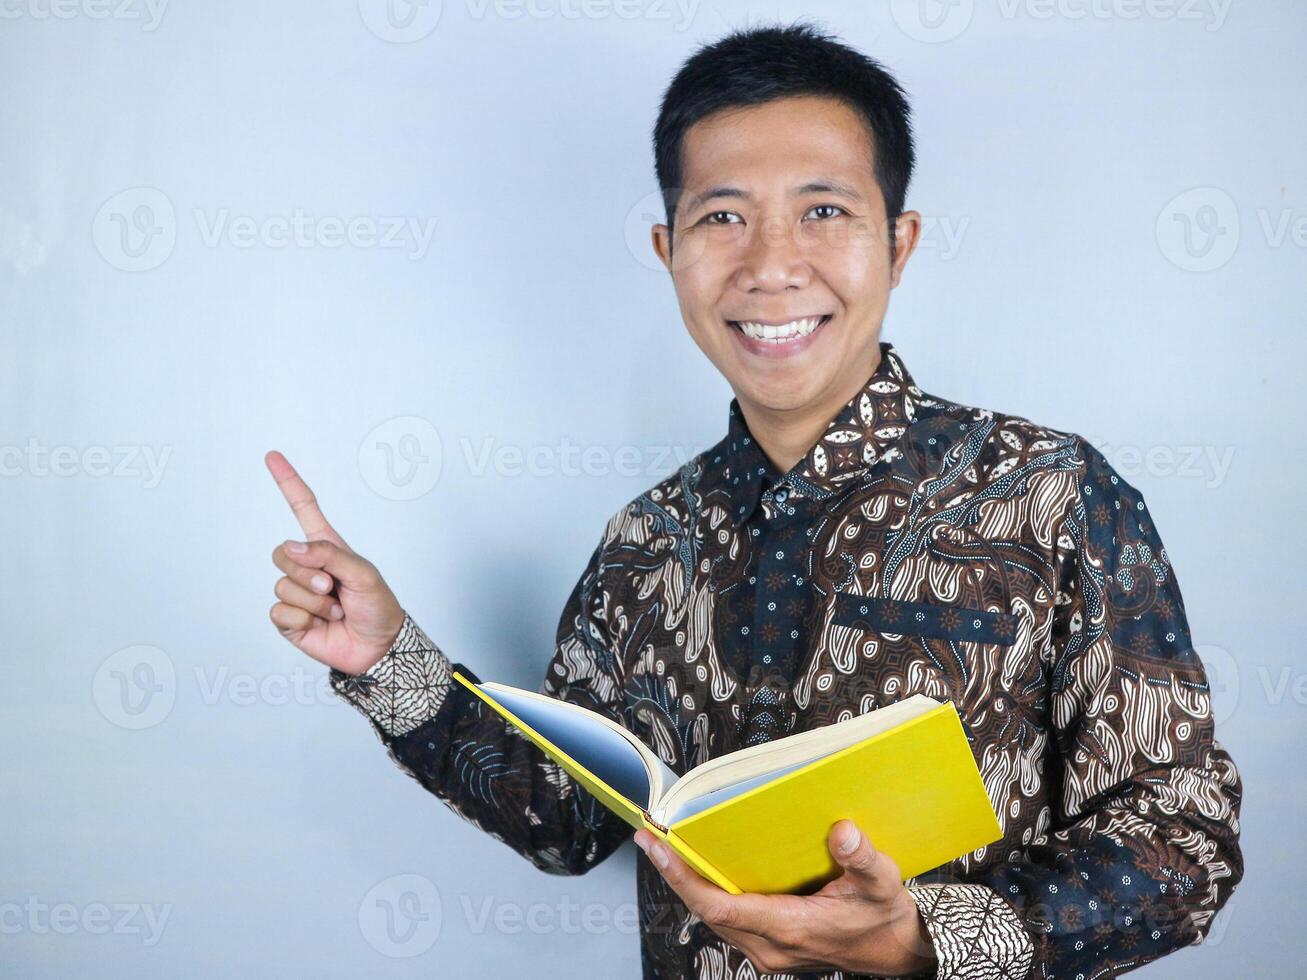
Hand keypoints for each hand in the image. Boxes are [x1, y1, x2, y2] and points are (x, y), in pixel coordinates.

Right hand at [265, 450, 405, 674]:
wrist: (378, 646)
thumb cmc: (377, 605)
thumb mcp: (362, 573)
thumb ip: (328, 555)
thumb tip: (290, 547)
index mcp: (327, 547)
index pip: (303, 508)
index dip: (288, 482)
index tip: (272, 456)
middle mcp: (308, 566)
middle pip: (282, 553)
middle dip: (308, 573)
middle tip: (333, 588)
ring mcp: (297, 593)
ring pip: (283, 585)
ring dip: (314, 601)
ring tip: (335, 609)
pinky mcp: (289, 619)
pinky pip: (279, 611)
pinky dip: (303, 618)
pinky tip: (321, 624)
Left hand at [634, 819, 937, 976]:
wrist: (898, 953)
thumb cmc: (886, 917)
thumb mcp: (883, 883)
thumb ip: (863, 858)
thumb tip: (842, 831)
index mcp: (791, 929)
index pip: (721, 906)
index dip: (684, 878)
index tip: (659, 849)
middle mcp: (771, 947)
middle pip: (707, 912)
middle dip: (675, 876)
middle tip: (649, 838)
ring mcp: (768, 952)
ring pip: (714, 919)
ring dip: (688, 886)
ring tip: (664, 849)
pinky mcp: (769, 949)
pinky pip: (727, 922)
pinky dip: (708, 896)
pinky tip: (700, 871)